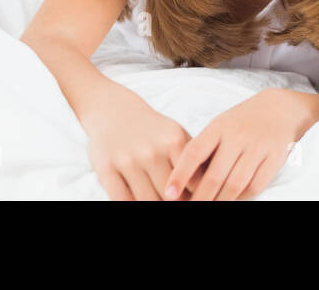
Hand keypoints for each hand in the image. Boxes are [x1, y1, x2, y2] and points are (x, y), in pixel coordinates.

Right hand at [83, 84, 192, 200]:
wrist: (113, 110)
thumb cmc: (152, 130)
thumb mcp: (176, 135)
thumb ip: (193, 158)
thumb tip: (213, 185)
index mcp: (173, 141)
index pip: (193, 181)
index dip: (199, 195)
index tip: (203, 199)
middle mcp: (151, 151)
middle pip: (170, 195)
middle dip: (179, 203)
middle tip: (184, 203)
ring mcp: (127, 160)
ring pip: (147, 201)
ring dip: (155, 206)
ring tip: (162, 201)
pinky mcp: (106, 169)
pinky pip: (121, 200)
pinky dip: (133, 206)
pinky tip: (140, 202)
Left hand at [164, 88, 306, 200]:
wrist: (281, 108)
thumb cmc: (242, 121)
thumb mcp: (220, 125)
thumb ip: (203, 148)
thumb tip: (182, 180)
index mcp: (219, 127)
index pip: (195, 152)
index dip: (180, 175)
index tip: (169, 193)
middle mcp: (238, 136)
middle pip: (215, 176)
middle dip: (200, 199)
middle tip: (190, 208)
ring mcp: (258, 147)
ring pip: (235, 185)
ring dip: (221, 202)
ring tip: (210, 207)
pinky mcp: (275, 158)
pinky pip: (255, 186)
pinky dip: (242, 197)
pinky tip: (234, 199)